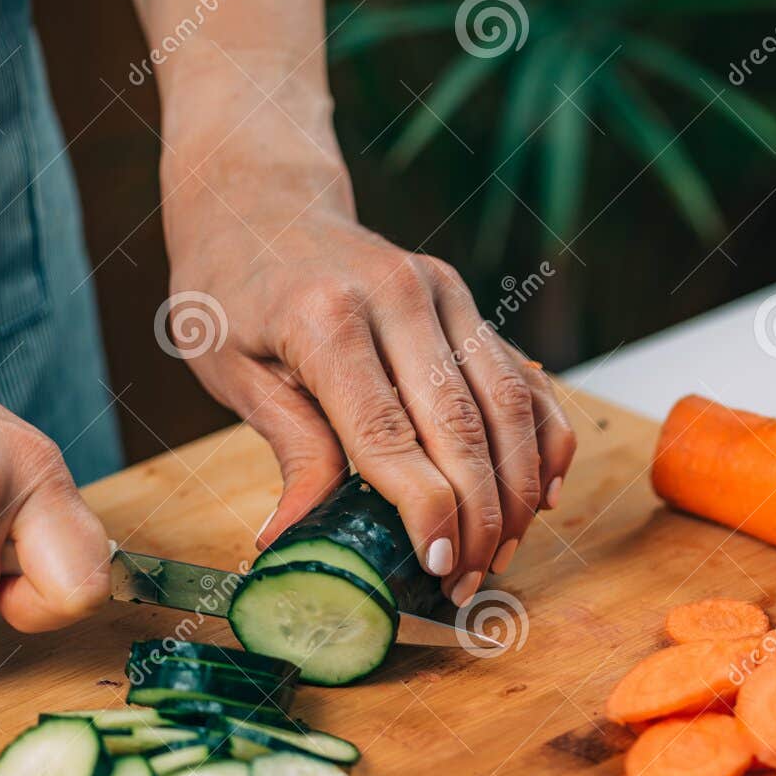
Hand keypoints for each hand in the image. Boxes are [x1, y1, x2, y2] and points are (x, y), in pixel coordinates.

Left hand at [160, 147, 575, 605]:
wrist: (258, 196)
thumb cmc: (231, 286)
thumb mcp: (231, 368)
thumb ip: (289, 446)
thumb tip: (295, 539)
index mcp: (327, 317)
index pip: (390, 434)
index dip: (425, 509)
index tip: (441, 567)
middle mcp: (400, 296)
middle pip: (465, 425)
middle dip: (480, 515)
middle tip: (473, 580)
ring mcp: (442, 292)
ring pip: (511, 402)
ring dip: (518, 487)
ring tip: (505, 550)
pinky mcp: (464, 299)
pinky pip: (525, 375)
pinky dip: (544, 437)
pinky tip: (541, 493)